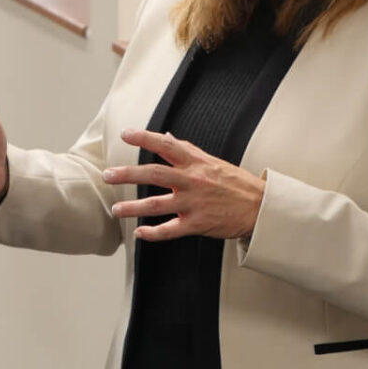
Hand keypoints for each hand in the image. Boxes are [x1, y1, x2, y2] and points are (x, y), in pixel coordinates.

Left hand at [104, 129, 266, 242]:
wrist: (260, 208)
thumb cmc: (236, 183)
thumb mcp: (213, 162)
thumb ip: (188, 151)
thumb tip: (166, 137)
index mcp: (196, 163)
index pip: (166, 145)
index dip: (144, 138)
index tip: (126, 134)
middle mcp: (192, 181)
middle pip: (154, 174)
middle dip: (127, 175)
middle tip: (107, 175)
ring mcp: (194, 203)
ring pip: (156, 205)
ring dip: (132, 207)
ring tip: (116, 209)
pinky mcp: (197, 224)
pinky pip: (170, 230)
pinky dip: (153, 233)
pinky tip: (140, 233)